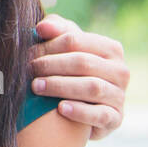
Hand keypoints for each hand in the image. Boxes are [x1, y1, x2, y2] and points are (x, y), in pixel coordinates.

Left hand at [31, 14, 128, 139]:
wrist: (85, 108)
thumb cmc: (72, 70)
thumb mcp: (67, 47)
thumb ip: (56, 30)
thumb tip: (42, 27)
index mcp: (111, 48)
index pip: (75, 40)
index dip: (48, 46)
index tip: (28, 53)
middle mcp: (120, 71)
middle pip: (82, 63)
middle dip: (51, 65)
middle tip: (28, 70)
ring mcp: (119, 95)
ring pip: (92, 88)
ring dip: (60, 86)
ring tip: (36, 87)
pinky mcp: (115, 118)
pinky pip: (101, 115)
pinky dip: (80, 111)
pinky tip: (60, 108)